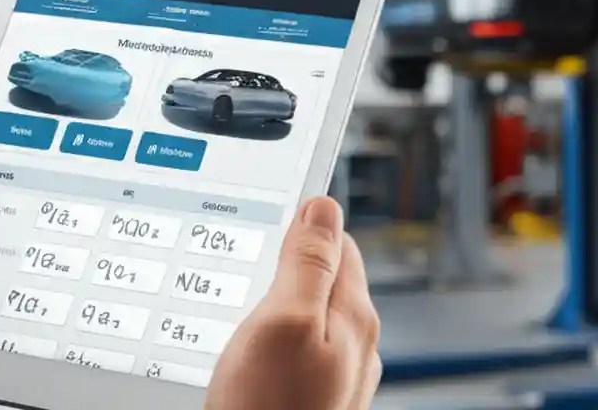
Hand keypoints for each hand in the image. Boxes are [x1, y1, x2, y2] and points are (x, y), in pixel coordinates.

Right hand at [207, 197, 380, 409]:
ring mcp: (337, 377)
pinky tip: (248, 356)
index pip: (338, 242)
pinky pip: (297, 354)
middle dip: (286, 268)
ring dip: (276, 307)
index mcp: (355, 315)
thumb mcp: (284, 322)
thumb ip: (308, 263)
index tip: (263, 227)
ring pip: (308, 318)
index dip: (301, 227)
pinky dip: (272, 344)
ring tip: (240, 315)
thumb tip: (323, 207)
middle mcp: (357, 345)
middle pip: (324, 279)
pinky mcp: (314, 402)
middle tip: (245, 275)